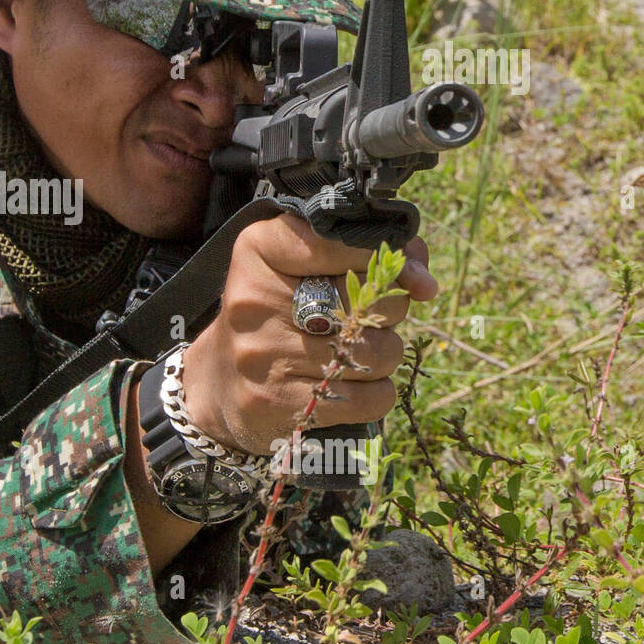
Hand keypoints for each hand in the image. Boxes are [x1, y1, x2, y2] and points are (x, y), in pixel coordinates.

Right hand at [180, 212, 435, 455]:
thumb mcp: (302, 266)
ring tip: (353, 354)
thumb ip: (367, 255)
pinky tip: (350, 386)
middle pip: (371, 300)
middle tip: (363, 318)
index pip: (344, 240)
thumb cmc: (276, 313)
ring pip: (379, 352)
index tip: (389, 270)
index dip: (382, 256)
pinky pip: (371, 398)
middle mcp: (254, 299)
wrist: (218, 382)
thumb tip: (425, 285)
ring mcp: (262, 354)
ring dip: (383, 355)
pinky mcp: (278, 403)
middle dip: (387, 311)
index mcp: (257, 251)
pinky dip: (376, 394)